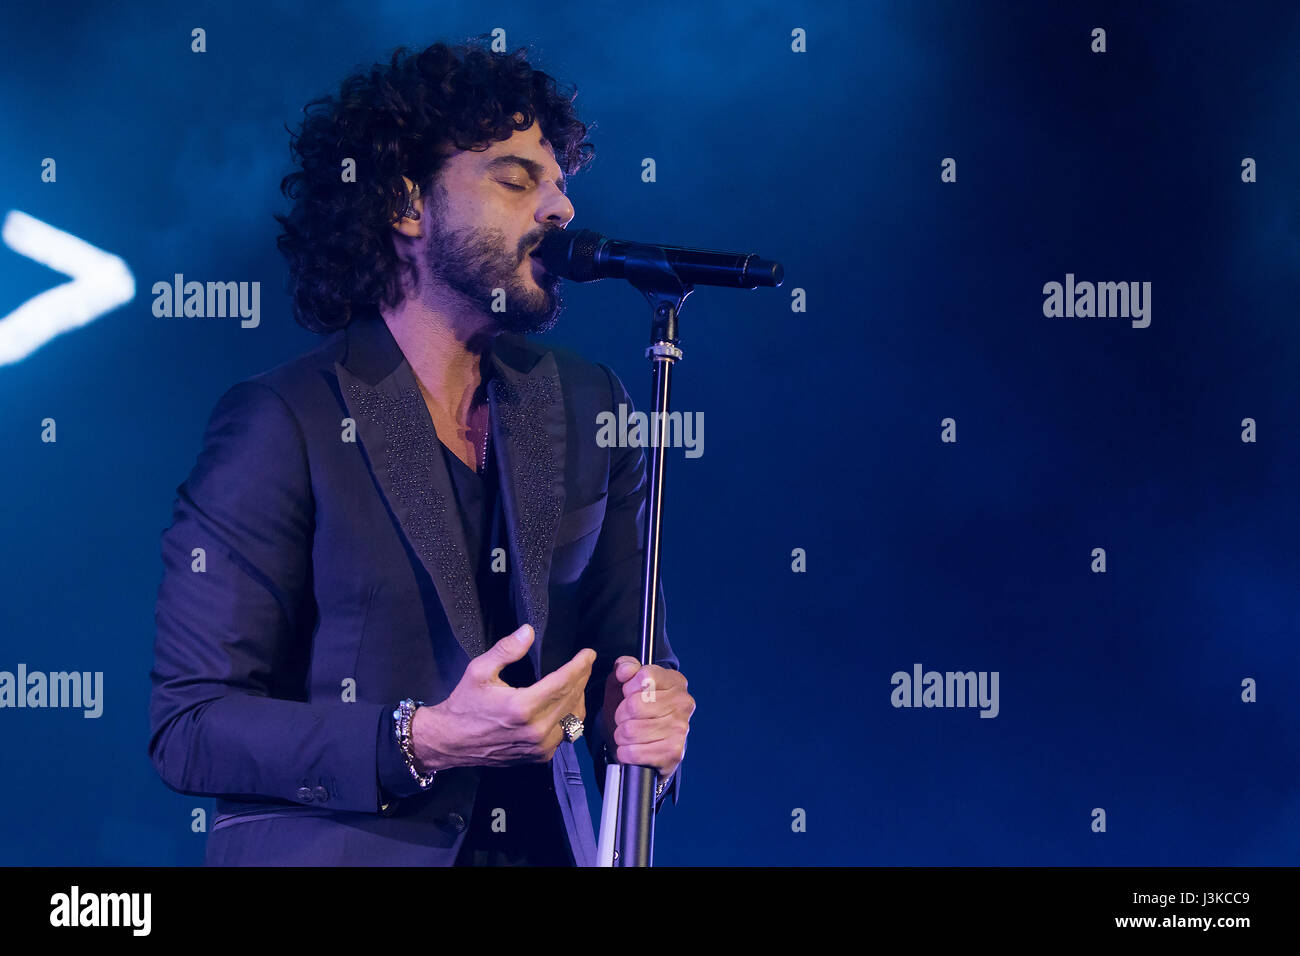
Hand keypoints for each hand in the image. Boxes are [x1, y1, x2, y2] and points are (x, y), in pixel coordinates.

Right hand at [412, 623, 595, 770]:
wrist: (450, 741)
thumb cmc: (465, 704)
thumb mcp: (479, 671)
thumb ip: (506, 650)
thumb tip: (528, 631)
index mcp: (522, 707)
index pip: (563, 682)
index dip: (580, 665)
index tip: (589, 653)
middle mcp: (536, 730)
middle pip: (572, 698)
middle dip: (582, 677)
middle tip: (586, 662)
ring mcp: (539, 747)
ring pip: (573, 718)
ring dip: (579, 697)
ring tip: (578, 680)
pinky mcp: (539, 757)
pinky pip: (565, 734)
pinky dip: (570, 716)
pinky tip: (566, 704)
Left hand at [601, 657, 693, 780]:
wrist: (648, 742)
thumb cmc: (636, 708)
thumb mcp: (628, 682)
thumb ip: (625, 667)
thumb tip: (625, 671)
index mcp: (675, 681)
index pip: (645, 677)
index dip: (629, 687)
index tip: (629, 694)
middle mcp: (683, 703)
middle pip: (634, 705)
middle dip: (621, 714)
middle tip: (626, 718)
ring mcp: (680, 729)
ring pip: (631, 730)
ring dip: (621, 734)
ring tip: (628, 734)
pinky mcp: (674, 753)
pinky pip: (634, 752)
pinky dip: (625, 752)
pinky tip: (632, 748)